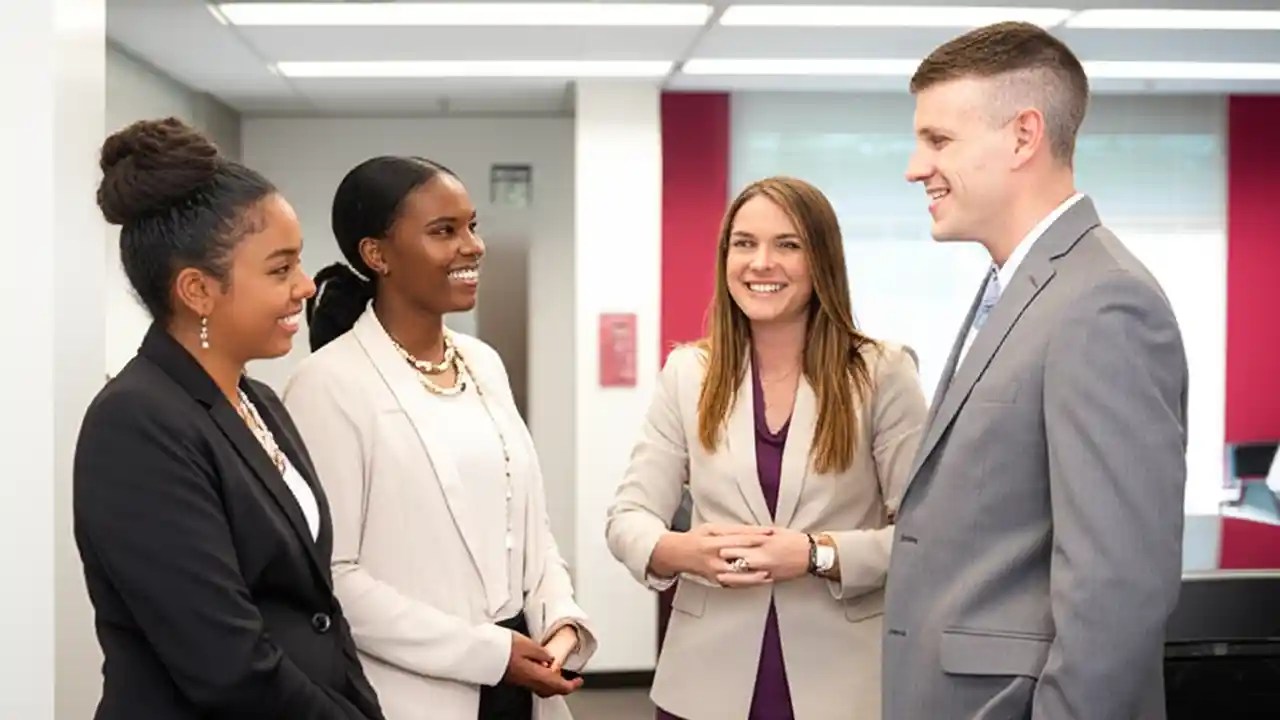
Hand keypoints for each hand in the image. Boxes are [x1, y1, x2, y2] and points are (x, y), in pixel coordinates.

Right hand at [503, 632, 583, 697]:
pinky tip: (540, 666)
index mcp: (536, 675)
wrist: (483, 653)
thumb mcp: (529, 644)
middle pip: (551, 690)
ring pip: (542, 687)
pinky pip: (533, 681)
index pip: (560, 686)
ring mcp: (521, 680)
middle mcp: (529, 681)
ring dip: (552, 681)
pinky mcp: (514, 676)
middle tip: (570, 678)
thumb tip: (550, 657)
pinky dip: (542, 677)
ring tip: (557, 670)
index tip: (579, 680)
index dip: (572, 685)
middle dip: (563, 685)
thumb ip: (542, 653)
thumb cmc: (503, 648)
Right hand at [650, 523, 773, 586]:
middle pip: (742, 556)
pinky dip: (748, 582)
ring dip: (756, 574)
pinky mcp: (717, 581)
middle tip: (776, 551)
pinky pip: (735, 583)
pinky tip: (759, 580)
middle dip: (760, 554)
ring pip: (739, 575)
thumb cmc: (695, 538)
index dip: (756, 535)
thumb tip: (749, 530)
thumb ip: (729, 530)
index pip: (740, 537)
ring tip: (770, 573)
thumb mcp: (710, 528)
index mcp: (714, 542)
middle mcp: (715, 558)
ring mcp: (716, 572)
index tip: (770, 532)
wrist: (678, 554)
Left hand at [718, 528, 810, 584]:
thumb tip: (742, 532)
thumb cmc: (794, 540)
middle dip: (725, 558)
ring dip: (730, 574)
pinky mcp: (770, 578)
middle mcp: (763, 554)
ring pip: (743, 573)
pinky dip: (741, 583)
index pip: (740, 540)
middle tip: (712, 559)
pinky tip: (732, 584)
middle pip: (738, 557)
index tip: (714, 543)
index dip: (725, 542)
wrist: (811, 554)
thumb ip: (757, 533)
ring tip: (718, 574)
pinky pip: (752, 582)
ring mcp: (766, 568)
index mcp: (764, 539)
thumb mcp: (775, 531)